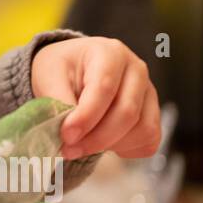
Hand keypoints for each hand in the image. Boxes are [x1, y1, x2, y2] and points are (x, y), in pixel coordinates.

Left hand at [30, 36, 161, 159]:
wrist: (75, 70)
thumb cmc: (63, 70)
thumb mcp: (49, 75)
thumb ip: (56, 100)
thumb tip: (66, 130)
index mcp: (110, 53)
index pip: (104, 88)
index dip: (86, 117)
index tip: (66, 136)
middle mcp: (137, 70)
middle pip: (127, 112)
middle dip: (96, 138)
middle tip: (69, 149)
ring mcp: (149, 92)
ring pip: (142, 129)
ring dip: (110, 146)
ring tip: (83, 144)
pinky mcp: (153, 113)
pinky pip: (149, 140)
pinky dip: (126, 149)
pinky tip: (104, 142)